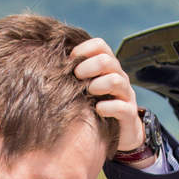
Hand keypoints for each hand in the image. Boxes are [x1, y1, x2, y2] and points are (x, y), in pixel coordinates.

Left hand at [70, 36, 148, 159]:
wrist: (121, 132)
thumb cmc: (96, 107)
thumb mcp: (85, 89)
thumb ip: (74, 76)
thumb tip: (48, 64)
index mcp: (108, 67)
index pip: (100, 46)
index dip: (83, 49)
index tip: (69, 61)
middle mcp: (119, 77)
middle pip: (107, 60)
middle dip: (88, 67)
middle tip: (76, 77)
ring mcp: (126, 95)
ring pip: (115, 80)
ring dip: (98, 85)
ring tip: (89, 93)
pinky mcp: (129, 114)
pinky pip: (121, 107)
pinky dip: (107, 107)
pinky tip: (97, 110)